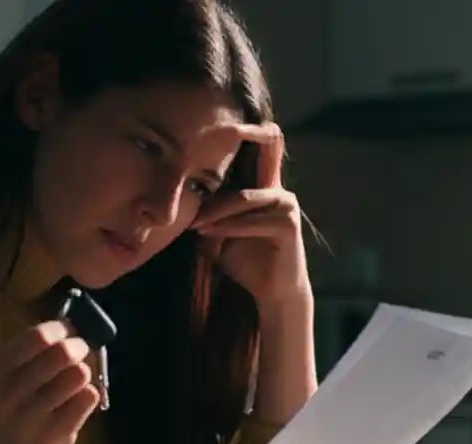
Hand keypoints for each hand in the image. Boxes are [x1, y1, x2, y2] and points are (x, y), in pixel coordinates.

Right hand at [0, 320, 99, 443]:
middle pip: (63, 352)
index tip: (68, 332)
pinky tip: (76, 404)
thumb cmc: (14, 410)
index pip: (38, 336)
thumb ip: (38, 352)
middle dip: (80, 347)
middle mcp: (11, 390)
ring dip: (83, 374)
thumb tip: (78, 325)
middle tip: (80, 354)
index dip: (62, 329)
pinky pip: (88, 397)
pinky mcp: (56, 433)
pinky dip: (88, 396)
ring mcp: (33, 414)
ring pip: (79, 374)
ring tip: (73, 384)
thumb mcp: (9, 378)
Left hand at [190, 123, 311, 307]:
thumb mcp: (220, 235)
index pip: (260, 153)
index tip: (219, 123)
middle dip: (212, 189)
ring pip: (243, 199)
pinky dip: (228, 226)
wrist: (272, 292)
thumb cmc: (246, 262)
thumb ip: (209, 216)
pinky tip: (207, 231)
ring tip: (195, 223)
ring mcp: (286, 205)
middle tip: (184, 194)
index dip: (249, 133)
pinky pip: (252, 220)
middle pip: (240, 181)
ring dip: (216, 212)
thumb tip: (182, 201)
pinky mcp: (289, 224)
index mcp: (263, 188)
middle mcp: (277, 191)